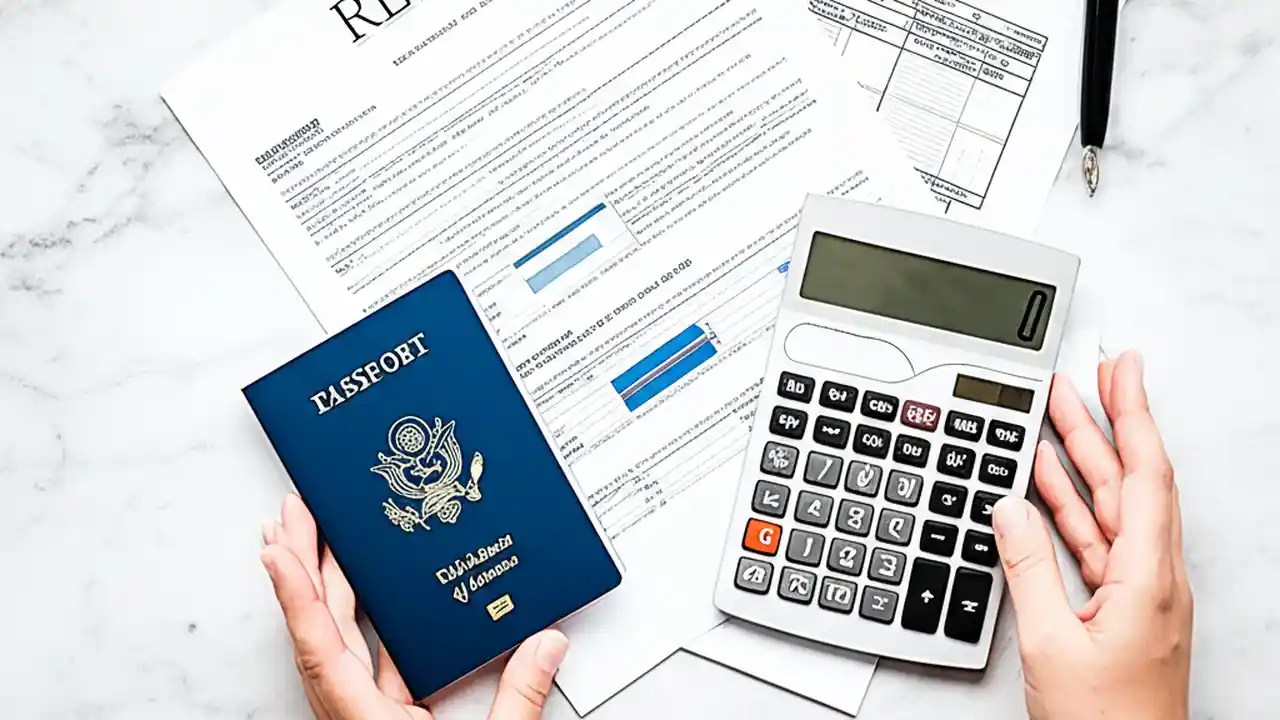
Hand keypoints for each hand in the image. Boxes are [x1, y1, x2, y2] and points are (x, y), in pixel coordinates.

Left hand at [260, 494, 568, 719]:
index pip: (320, 644)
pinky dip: (357, 621)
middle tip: (293, 514)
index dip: (295, 592)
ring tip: (318, 539)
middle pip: (316, 630)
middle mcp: (350, 715)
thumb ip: (518, 699)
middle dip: (303, 566)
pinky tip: (368, 597)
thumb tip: (545, 643)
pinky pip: (359, 660)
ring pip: (332, 642)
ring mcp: (360, 718)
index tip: (276, 547)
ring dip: (323, 589)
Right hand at [994, 351, 1192, 719]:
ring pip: (1111, 508)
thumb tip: (1009, 510)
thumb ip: (1027, 569)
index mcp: (1150, 577)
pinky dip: (1070, 507)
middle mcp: (1153, 578)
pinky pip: (1096, 540)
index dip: (1133, 413)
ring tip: (1057, 416)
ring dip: (1085, 460)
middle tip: (1085, 376)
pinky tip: (1045, 487)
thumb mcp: (1051, 643)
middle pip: (1131, 481)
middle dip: (1107, 422)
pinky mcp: (1120, 609)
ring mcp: (1138, 593)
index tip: (1123, 368)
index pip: (1145, 474)